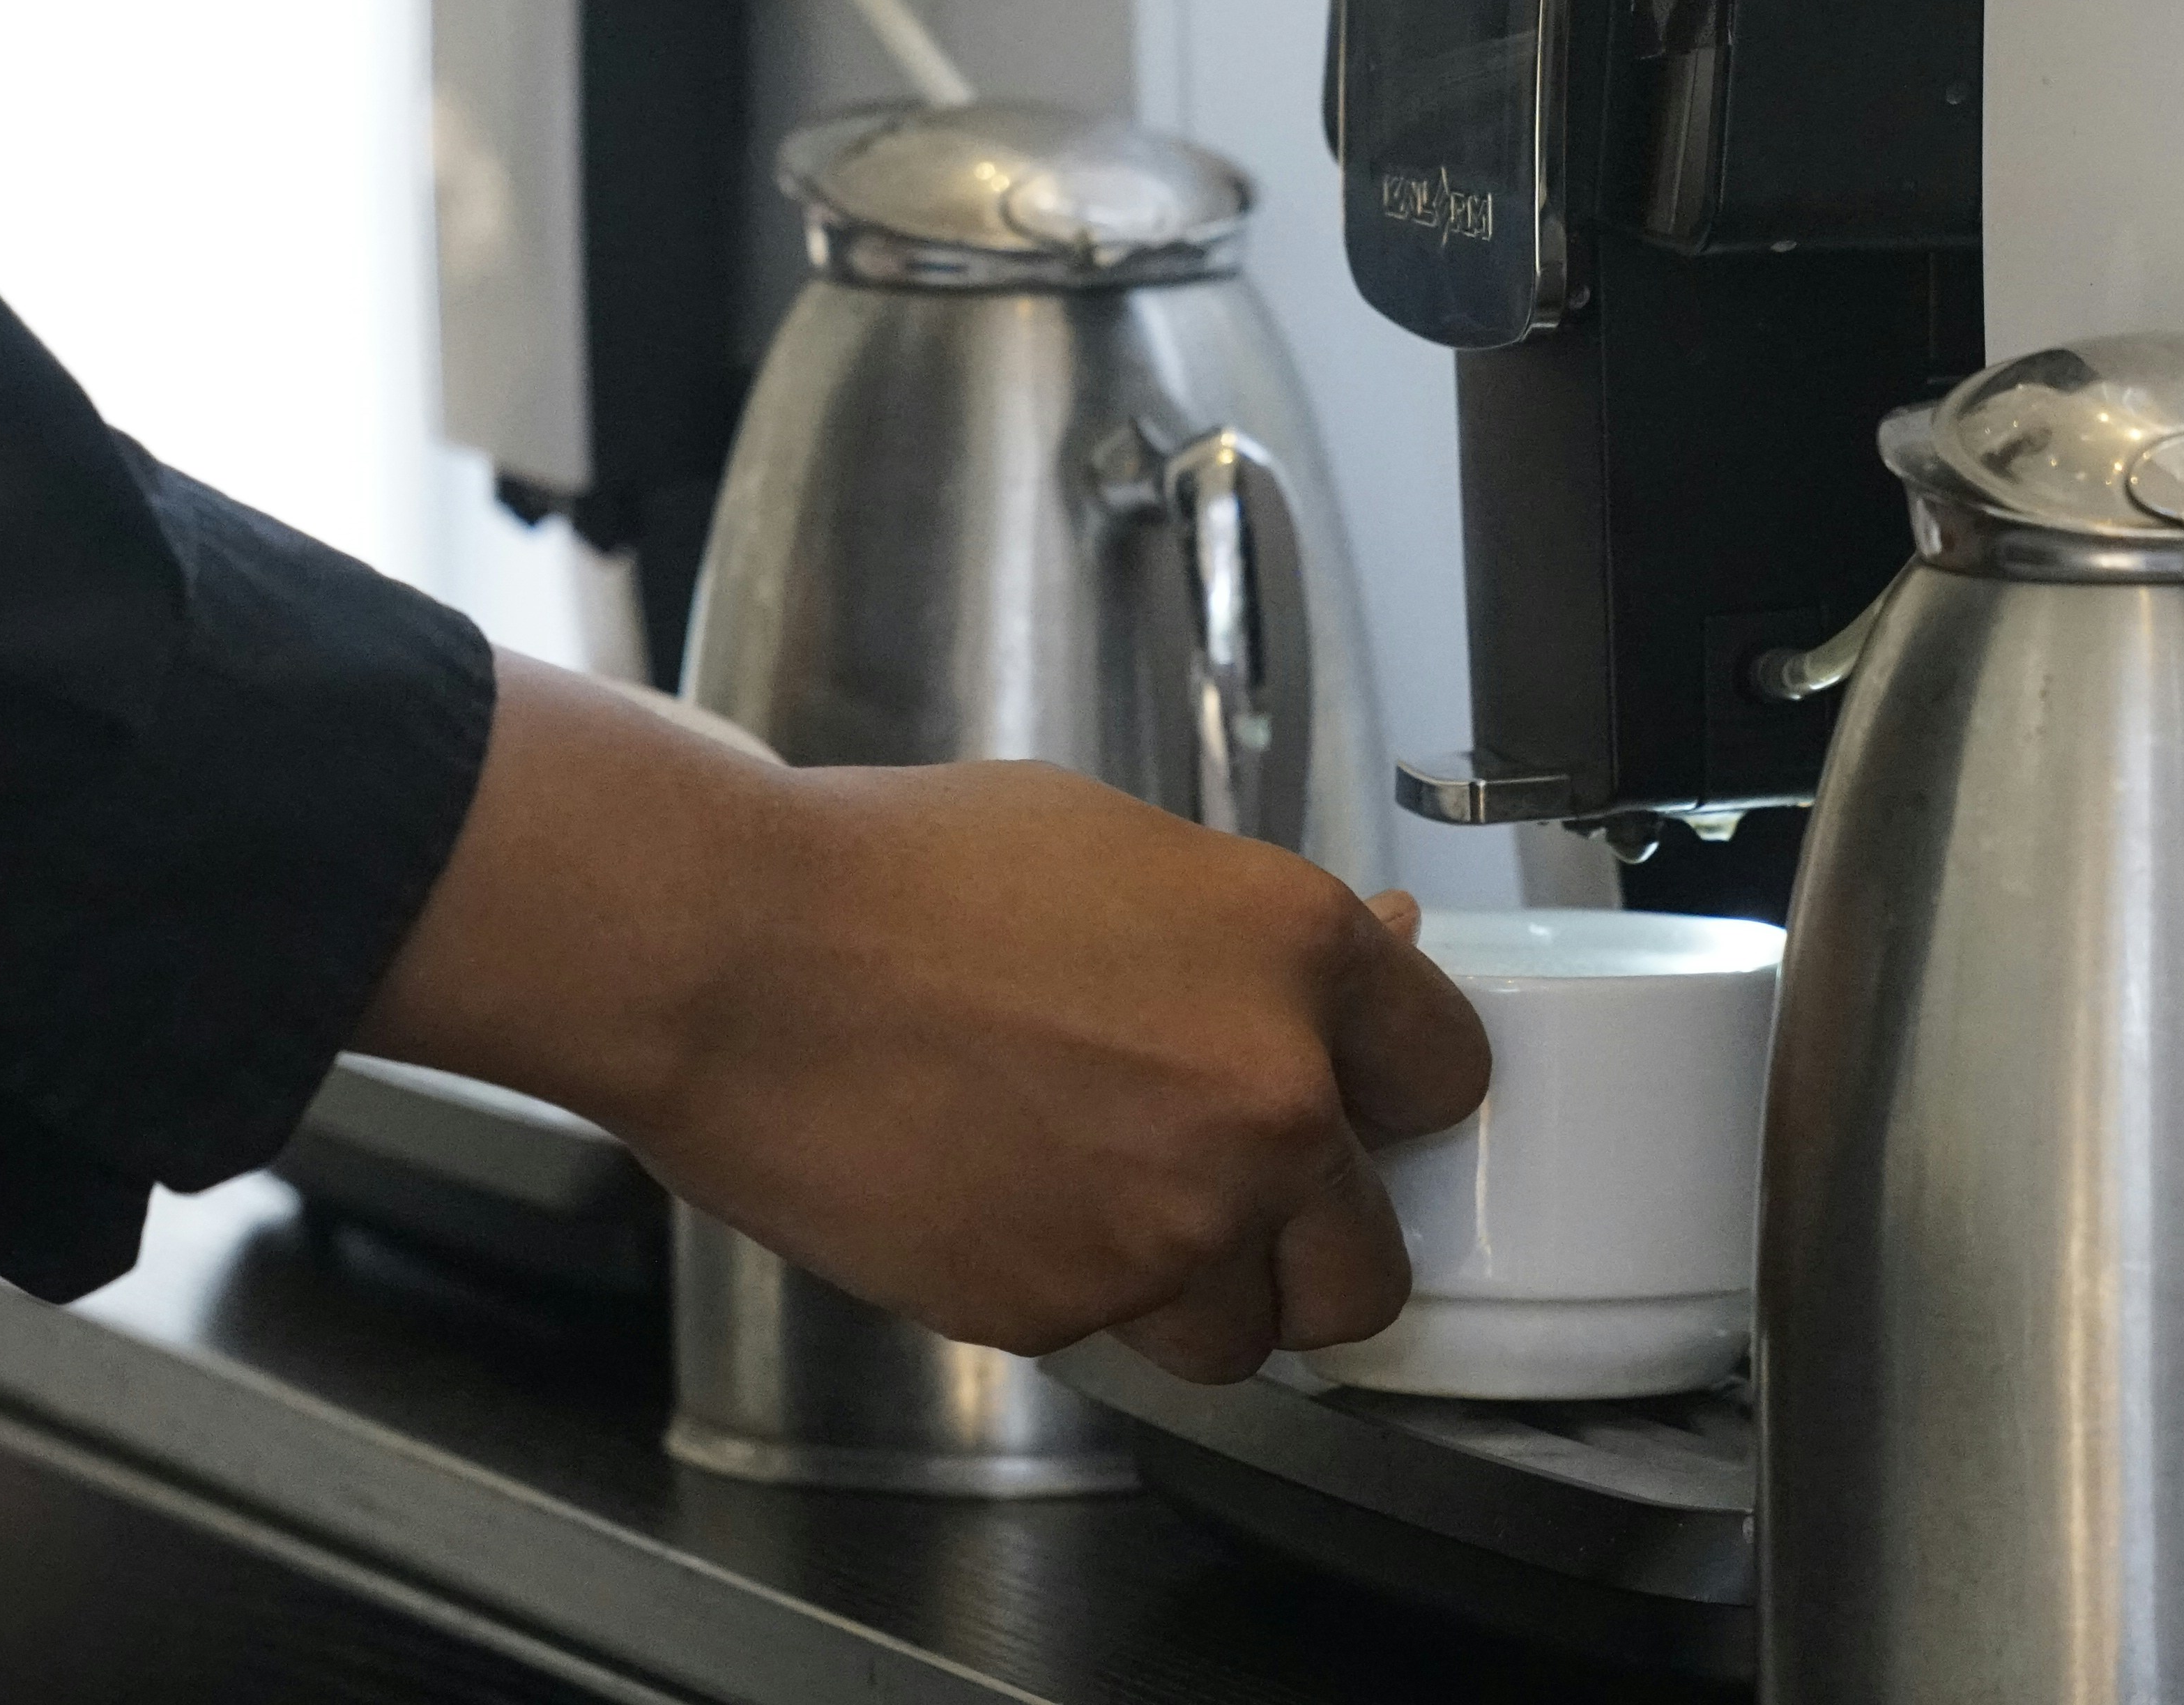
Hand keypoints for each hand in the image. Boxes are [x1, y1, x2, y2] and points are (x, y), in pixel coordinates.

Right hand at [358, 654, 1488, 1380]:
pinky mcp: (1059, 1309)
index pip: (1447, 1075)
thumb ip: (1252, 932)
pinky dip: (1076, 1293)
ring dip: (1199, 1296)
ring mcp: (1168, 1224)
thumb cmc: (900, 875)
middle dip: (1313, 1247)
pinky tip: (1004, 1202)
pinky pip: (1114, 1336)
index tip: (1362, 1110)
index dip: (1396, 1097)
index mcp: (1299, 958)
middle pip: (1368, 1266)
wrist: (736, 957)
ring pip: (1243, 1334)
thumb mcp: (1117, 846)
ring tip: (1104, 1209)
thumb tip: (1359, 959)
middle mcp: (1267, 1106)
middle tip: (1243, 1204)